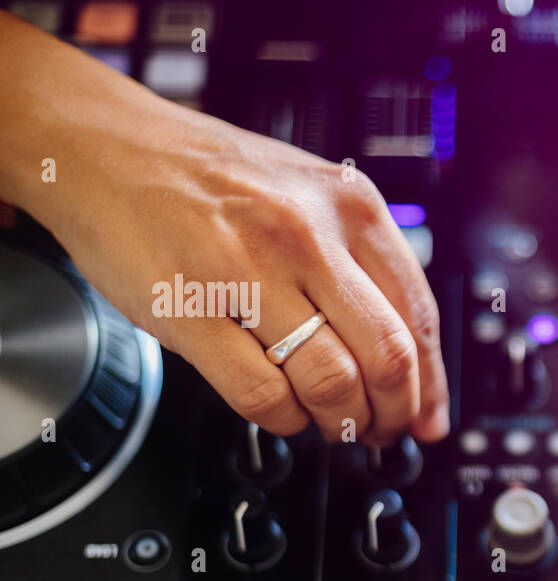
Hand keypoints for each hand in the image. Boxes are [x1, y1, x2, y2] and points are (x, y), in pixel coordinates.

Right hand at [0, 14, 448, 444]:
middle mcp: (308, 235)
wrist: (103, 146)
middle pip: (387, 358)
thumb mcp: (308, 195)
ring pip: (332, 383)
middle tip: (382, 432)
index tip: (427, 418)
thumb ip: (361, 264)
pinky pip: (264, 395)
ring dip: (341, 422)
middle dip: (393, 414)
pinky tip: (283, 410)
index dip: (430, 384)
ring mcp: (248, 272)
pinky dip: (285, 419)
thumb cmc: (209, 178)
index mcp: (350, 206)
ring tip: (333, 424)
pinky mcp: (192, 311)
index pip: (418, 315)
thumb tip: (410, 357)